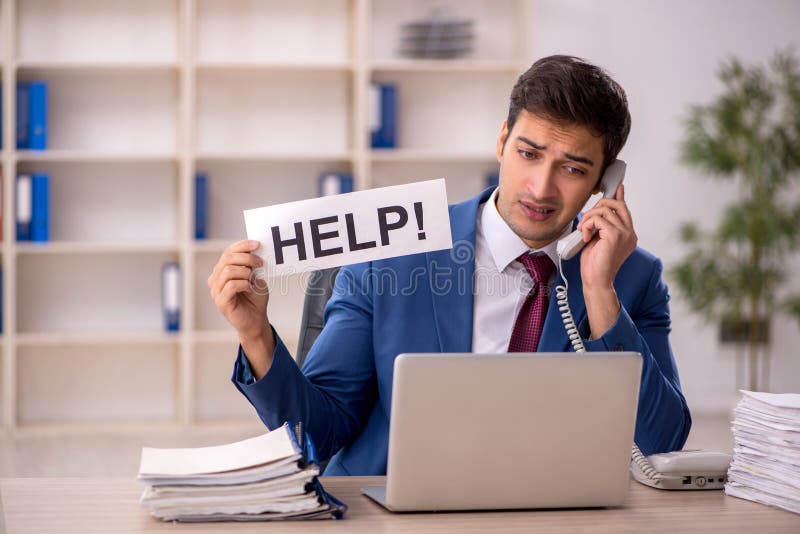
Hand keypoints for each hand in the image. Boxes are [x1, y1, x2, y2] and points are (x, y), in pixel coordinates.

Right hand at [208, 240, 274, 377]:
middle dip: (246, 258)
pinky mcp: (221, 302)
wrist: (256, 320)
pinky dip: (244, 284)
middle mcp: (216, 279)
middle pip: (227, 259)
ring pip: (228, 271)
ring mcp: (216, 291)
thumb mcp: (255, 277)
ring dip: (245, 271)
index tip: (257, 244)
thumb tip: (255, 251)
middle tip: (260, 263)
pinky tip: (250, 288)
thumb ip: (252, 266)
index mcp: (222, 271)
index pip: (228, 252)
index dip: (242, 245)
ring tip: (253, 278)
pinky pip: (231, 285)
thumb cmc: (255, 299)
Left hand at [577, 183, 636, 289]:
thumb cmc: (595, 264)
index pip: (625, 210)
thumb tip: (599, 212)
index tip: (617, 187)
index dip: (619, 197)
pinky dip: (587, 225)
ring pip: (604, 210)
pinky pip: (598, 219)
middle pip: (617, 205)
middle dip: (598, 206)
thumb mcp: (598, 240)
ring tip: (583, 231)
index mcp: (628, 235)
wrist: (596, 281)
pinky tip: (585, 236)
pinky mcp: (615, 235)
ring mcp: (625, 234)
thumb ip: (601, 226)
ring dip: (588, 218)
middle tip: (587, 220)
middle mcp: (630, 233)